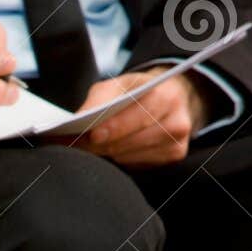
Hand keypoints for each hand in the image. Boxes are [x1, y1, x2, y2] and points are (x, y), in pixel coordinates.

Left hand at [70, 70, 209, 167]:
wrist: (172, 97)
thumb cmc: (138, 91)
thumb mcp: (120, 84)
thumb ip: (99, 99)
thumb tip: (76, 121)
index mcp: (166, 96)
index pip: (139, 116)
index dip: (115, 127)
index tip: (93, 134)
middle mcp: (176, 122)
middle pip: (130, 141)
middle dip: (100, 144)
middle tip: (75, 144)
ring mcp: (176, 144)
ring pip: (128, 157)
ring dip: (106, 153)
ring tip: (87, 146)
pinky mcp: (172, 159)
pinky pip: (134, 166)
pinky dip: (118, 159)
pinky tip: (110, 152)